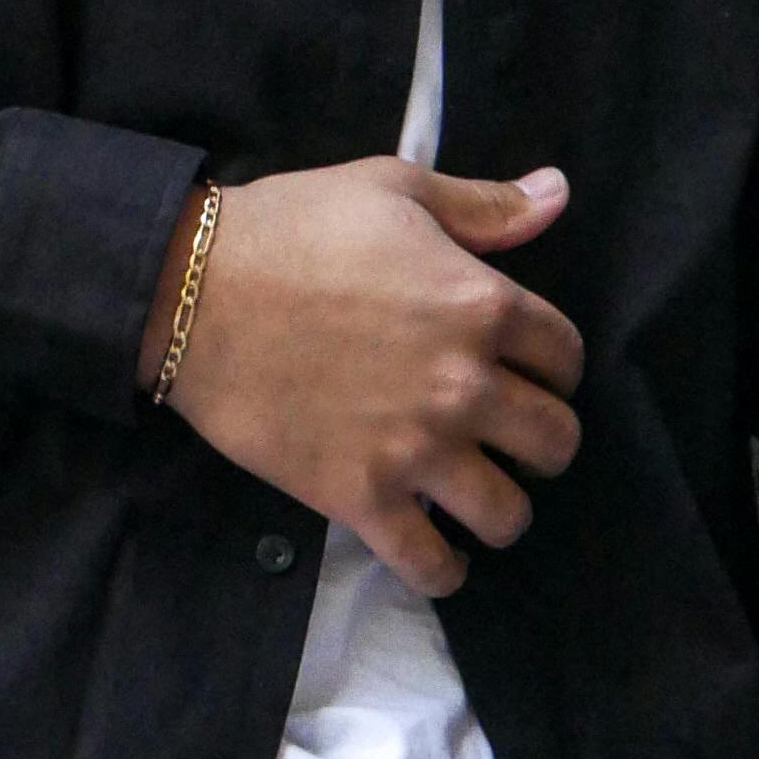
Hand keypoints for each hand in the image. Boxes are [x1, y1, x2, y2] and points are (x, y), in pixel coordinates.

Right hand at [148, 159, 582, 597]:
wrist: (192, 292)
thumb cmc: (292, 229)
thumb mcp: (395, 189)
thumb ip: (483, 205)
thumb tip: (557, 194)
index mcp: (481, 305)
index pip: (567, 356)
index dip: (553, 364)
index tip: (527, 370)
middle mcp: (464, 385)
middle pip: (556, 442)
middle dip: (541, 441)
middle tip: (508, 435)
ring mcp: (414, 449)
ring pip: (508, 514)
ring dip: (501, 508)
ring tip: (476, 494)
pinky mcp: (360, 498)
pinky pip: (431, 566)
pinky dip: (443, 569)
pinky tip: (436, 551)